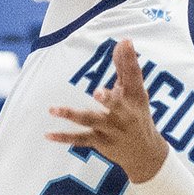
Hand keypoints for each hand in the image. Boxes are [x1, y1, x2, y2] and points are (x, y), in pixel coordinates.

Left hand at [47, 37, 165, 184]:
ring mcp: (111, 130)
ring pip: (91, 121)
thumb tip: (124, 40)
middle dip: (108, 99)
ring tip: (53, 109)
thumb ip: (126, 67)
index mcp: (134, 99)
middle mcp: (124, 115)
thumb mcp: (136, 93)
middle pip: (116, 105)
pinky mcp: (100, 142)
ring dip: (72, 115)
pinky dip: (64, 138)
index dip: (129, 61)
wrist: (145, 154)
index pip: (134, 77)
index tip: (125, 42)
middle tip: (98, 92)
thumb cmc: (138, 115)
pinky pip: (80, 140)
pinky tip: (47, 134)